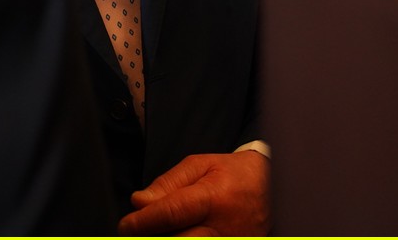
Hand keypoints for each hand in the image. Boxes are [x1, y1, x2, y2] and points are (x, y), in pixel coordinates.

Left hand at [118, 150, 269, 235]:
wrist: (273, 187)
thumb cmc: (232, 174)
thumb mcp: (200, 165)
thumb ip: (168, 183)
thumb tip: (139, 202)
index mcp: (214, 197)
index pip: (172, 213)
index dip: (143, 222)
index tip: (125, 225)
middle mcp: (224, 228)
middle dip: (153, 238)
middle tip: (137, 232)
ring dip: (168, 239)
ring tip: (157, 231)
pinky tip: (177, 234)